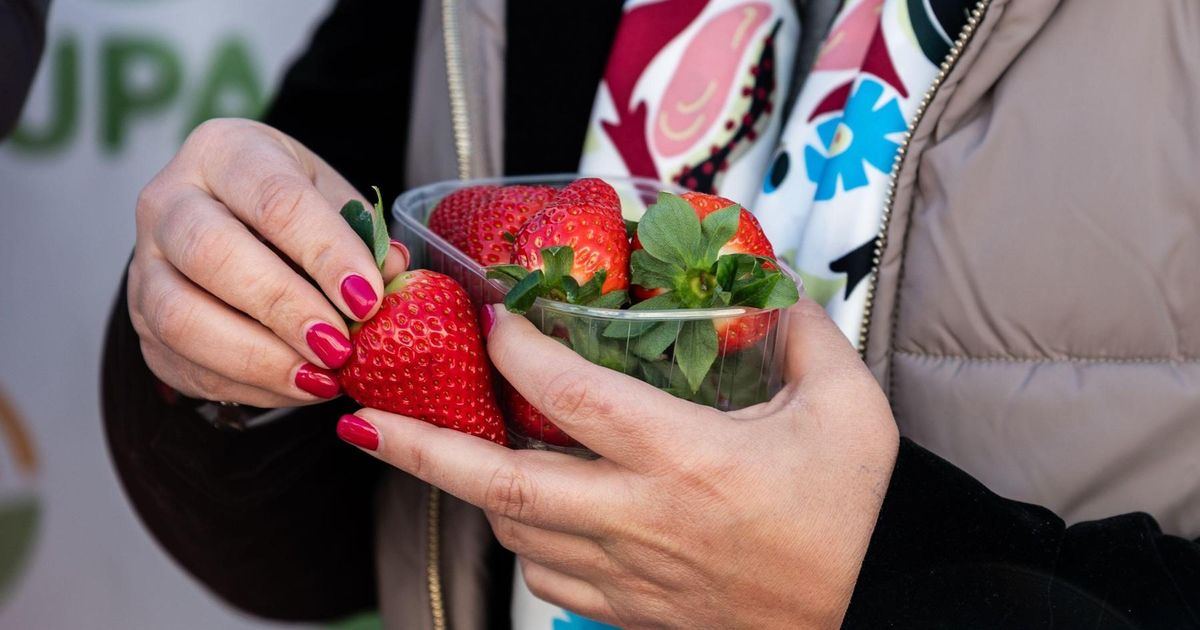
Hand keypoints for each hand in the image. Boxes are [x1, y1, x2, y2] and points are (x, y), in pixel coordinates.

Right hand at [129, 118, 407, 406]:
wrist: (231, 223)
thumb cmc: (292, 210)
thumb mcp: (333, 202)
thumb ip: (363, 237)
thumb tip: (392, 272)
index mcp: (225, 152)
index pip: (274, 199)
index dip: (324, 253)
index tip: (367, 299)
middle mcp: (168, 201)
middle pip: (212, 253)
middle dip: (284, 308)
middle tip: (338, 347)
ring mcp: (143, 265)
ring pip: (181, 318)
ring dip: (258, 359)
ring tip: (322, 379)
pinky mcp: (141, 323)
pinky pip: (184, 365)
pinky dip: (248, 387)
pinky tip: (299, 388)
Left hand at [342, 298, 898, 627]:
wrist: (873, 613)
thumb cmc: (856, 514)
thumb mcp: (852, 410)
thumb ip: (806, 336)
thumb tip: (771, 295)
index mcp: (687, 459)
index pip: (572, 395)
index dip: (518, 348)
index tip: (491, 315)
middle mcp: (640, 518)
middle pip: (500, 482)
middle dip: (416, 448)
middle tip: (357, 417)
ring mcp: (627, 573)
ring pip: (514, 530)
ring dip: (476, 486)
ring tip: (458, 444)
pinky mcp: (631, 610)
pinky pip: (548, 576)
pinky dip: (524, 534)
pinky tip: (534, 505)